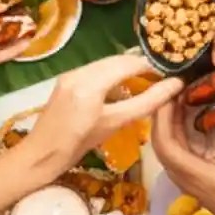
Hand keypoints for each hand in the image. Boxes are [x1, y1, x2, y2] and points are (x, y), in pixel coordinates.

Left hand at [25, 55, 182, 172]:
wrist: (40, 155)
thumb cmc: (78, 145)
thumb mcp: (115, 124)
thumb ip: (146, 102)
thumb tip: (174, 86)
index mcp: (91, 83)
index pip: (128, 63)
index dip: (151, 65)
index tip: (169, 73)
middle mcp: (79, 72)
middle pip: (117, 60)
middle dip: (139, 66)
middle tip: (160, 78)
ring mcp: (70, 74)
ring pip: (106, 63)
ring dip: (125, 70)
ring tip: (144, 83)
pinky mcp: (66, 80)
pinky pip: (94, 70)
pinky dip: (110, 75)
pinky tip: (120, 89)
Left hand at [152, 101, 214, 214]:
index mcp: (188, 169)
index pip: (165, 142)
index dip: (164, 116)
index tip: (171, 93)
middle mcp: (176, 168)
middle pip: (159, 136)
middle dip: (163, 109)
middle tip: (174, 84)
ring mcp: (177, 166)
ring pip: (164, 137)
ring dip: (168, 114)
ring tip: (178, 91)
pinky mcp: (182, 163)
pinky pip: (173, 140)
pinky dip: (176, 122)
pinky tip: (185, 107)